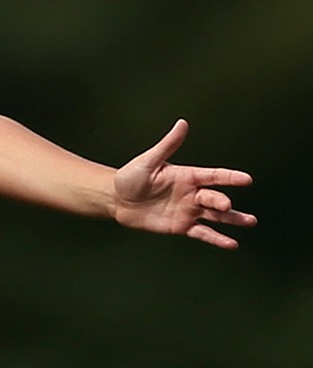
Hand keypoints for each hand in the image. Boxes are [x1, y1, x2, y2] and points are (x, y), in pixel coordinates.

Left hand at [112, 120, 254, 247]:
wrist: (116, 199)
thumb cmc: (131, 177)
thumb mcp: (149, 161)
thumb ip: (168, 145)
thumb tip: (182, 123)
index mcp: (188, 176)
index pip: (214, 175)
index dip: (230, 177)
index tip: (246, 179)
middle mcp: (192, 193)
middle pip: (213, 198)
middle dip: (221, 202)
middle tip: (226, 206)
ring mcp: (188, 211)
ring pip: (215, 216)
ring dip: (233, 219)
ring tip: (250, 221)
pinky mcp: (181, 226)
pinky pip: (202, 233)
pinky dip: (216, 238)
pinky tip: (231, 243)